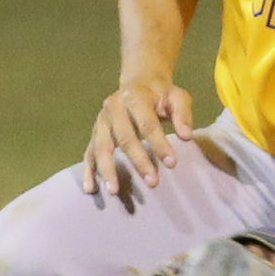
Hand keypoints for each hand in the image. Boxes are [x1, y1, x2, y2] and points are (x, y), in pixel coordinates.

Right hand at [83, 76, 193, 195]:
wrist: (138, 83)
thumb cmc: (161, 94)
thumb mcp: (177, 96)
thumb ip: (183, 113)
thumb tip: (186, 136)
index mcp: (134, 97)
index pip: (148, 124)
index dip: (160, 144)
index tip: (172, 163)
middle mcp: (113, 109)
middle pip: (124, 139)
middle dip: (138, 162)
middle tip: (152, 183)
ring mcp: (101, 122)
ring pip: (102, 148)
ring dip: (107, 171)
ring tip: (114, 191)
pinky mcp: (95, 133)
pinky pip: (89, 153)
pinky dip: (88, 171)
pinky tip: (90, 188)